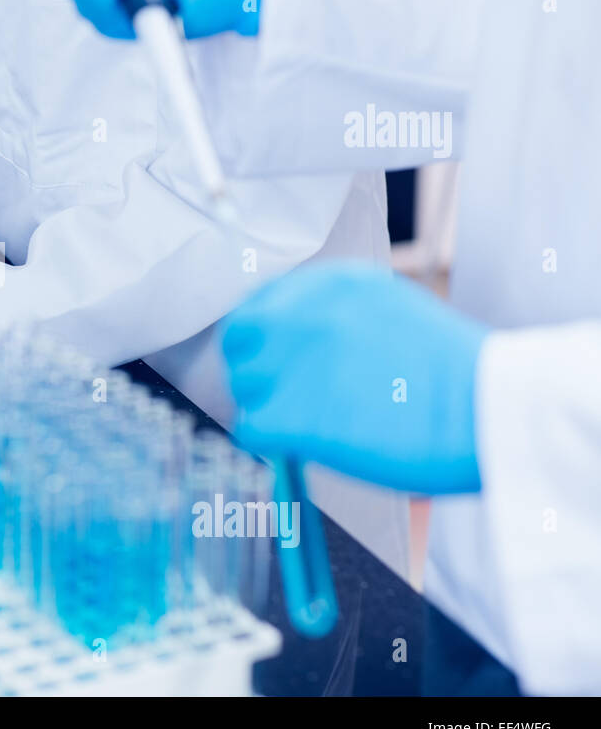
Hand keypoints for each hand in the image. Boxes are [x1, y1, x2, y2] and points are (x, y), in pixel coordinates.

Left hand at [221, 263, 486, 494]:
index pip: (261, 302)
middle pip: (239, 339)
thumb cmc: (456, 375)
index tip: (278, 362)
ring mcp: (292, 360)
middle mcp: (303, 311)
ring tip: (312, 424)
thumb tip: (296, 347)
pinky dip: (270, 441)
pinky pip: (249, 428)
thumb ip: (339, 319)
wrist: (490, 410)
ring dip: (267, 406)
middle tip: (286, 398)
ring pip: (243, 385)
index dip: (264, 338)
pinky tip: (303, 446)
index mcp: (332, 282)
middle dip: (255, 369)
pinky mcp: (291, 412)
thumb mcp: (393, 313)